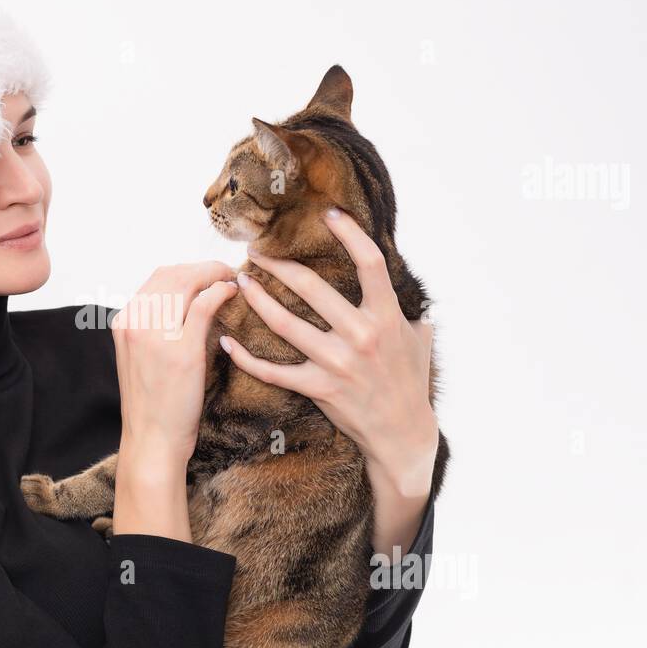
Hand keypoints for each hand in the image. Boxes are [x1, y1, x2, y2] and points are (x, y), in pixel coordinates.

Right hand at [112, 262, 238, 467]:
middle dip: (204, 268)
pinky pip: (204, 304)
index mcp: (123, 323)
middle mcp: (135, 323)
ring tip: (232, 281)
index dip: (188, 270)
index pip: (158, 278)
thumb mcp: (143, 357)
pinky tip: (231, 295)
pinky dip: (220, 292)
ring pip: (188, 282)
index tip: (208, 275)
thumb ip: (156, 328)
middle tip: (226, 273)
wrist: (152, 441)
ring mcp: (156, 335)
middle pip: (173, 274)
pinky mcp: (181, 350)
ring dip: (215, 275)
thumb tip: (188, 303)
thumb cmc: (154, 404)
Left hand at [218, 207, 438, 501]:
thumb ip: (410, 313)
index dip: (350, 233)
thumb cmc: (410, 383)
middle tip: (257, 251)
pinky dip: (246, 357)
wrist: (402, 433)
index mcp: (387, 316)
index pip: (370, 263)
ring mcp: (337, 363)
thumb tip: (408, 288)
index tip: (328, 213)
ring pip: (285, 323)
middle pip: (312, 287)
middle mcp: (361, 335)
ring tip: (239, 282)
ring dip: (257, 300)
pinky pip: (273, 370)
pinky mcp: (318, 388)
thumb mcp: (419, 340)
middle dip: (279, 264)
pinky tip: (227, 342)